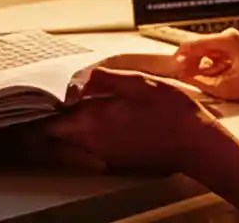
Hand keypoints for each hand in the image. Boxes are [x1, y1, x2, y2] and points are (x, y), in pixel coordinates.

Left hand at [45, 67, 225, 173]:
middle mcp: (93, 143)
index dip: (43, 108)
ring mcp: (105, 154)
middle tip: (62, 93)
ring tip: (85, 99)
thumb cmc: (170, 112)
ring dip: (76, 121)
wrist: (196, 144)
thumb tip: (75, 78)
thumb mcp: (136, 82)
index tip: (42, 93)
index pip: (49, 124)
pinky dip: (93, 129)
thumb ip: (101, 79)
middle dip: (57, 114)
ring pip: (77, 138)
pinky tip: (108, 114)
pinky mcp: (118, 158)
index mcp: (92, 123)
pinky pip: (94, 144)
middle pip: (60, 132)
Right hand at [173, 29, 238, 100]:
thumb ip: (200, 80)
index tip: (172, 70)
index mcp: (225, 40)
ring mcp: (232, 42)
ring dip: (200, 66)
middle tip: (183, 78)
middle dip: (189, 63)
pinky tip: (212, 79)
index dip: (179, 58)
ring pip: (206, 52)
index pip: (192, 44)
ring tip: (199, 81)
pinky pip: (216, 56)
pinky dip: (211, 67)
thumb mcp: (226, 87)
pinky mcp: (236, 49)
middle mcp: (227, 36)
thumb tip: (183, 76)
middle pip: (198, 47)